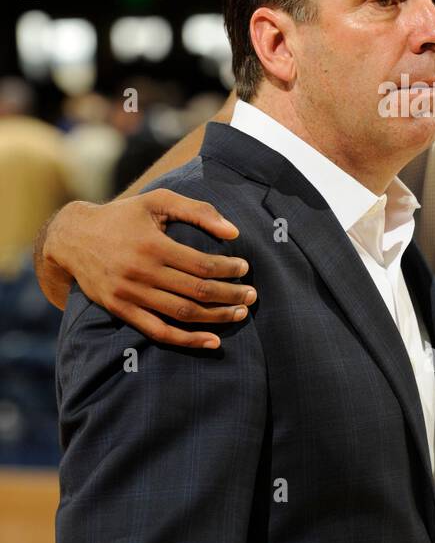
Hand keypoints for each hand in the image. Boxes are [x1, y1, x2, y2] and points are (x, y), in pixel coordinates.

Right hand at [44, 191, 254, 348]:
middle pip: (197, 291)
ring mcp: (130, 295)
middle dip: (230, 295)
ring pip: (182, 314)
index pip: (202, 264)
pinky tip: (212, 341)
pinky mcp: (121, 310)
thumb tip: (233, 232)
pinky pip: (158, 332)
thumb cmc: (123, 216)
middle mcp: (141, 272)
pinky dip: (187, 339)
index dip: (229, 269)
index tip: (245, 268)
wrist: (74, 237)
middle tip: (251, 295)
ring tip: (239, 314)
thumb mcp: (157, 201)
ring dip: (216, 318)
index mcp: (153, 245)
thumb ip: (197, 211)